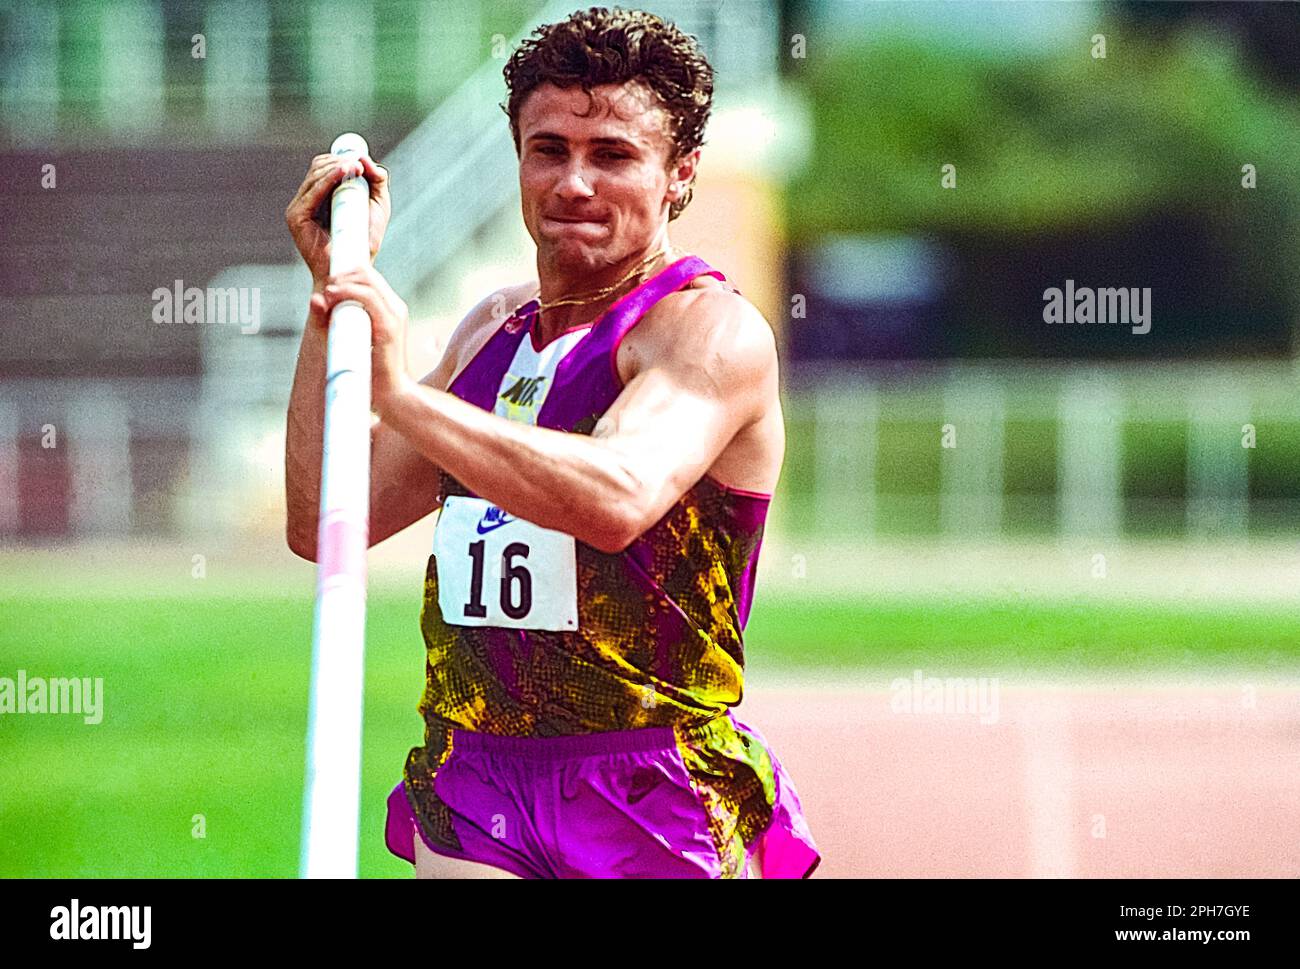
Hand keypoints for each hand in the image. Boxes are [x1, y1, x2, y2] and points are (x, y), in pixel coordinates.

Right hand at [285, 151, 390, 283]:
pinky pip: (312, 191)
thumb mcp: (377, 206)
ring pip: (315, 174)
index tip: (361, 159)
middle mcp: (307, 200)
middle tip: (361, 164)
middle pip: (319, 166)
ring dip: (338, 167)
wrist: (354, 270)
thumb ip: (376, 181)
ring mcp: (299, 208)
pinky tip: (344, 172)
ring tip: (357, 167)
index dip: (342, 159)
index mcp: (321, 196)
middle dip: (341, 161)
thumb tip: (367, 160)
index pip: (326, 167)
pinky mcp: (297, 217)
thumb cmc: (364, 242)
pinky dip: (329, 179)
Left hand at [312, 265, 414, 415]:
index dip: (345, 272)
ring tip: (326, 292)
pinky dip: (347, 292)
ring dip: (341, 281)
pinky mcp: (388, 327)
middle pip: (366, 272)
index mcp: (390, 309)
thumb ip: (337, 317)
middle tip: (324, 287)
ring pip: (367, 279)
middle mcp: (395, 308)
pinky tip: (331, 297)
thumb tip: (315, 299)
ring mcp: (394, 316)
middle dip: (341, 273)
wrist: (392, 395)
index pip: (368, 276)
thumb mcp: (353, 337)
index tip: (327, 283)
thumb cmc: (373, 370)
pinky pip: (368, 297)